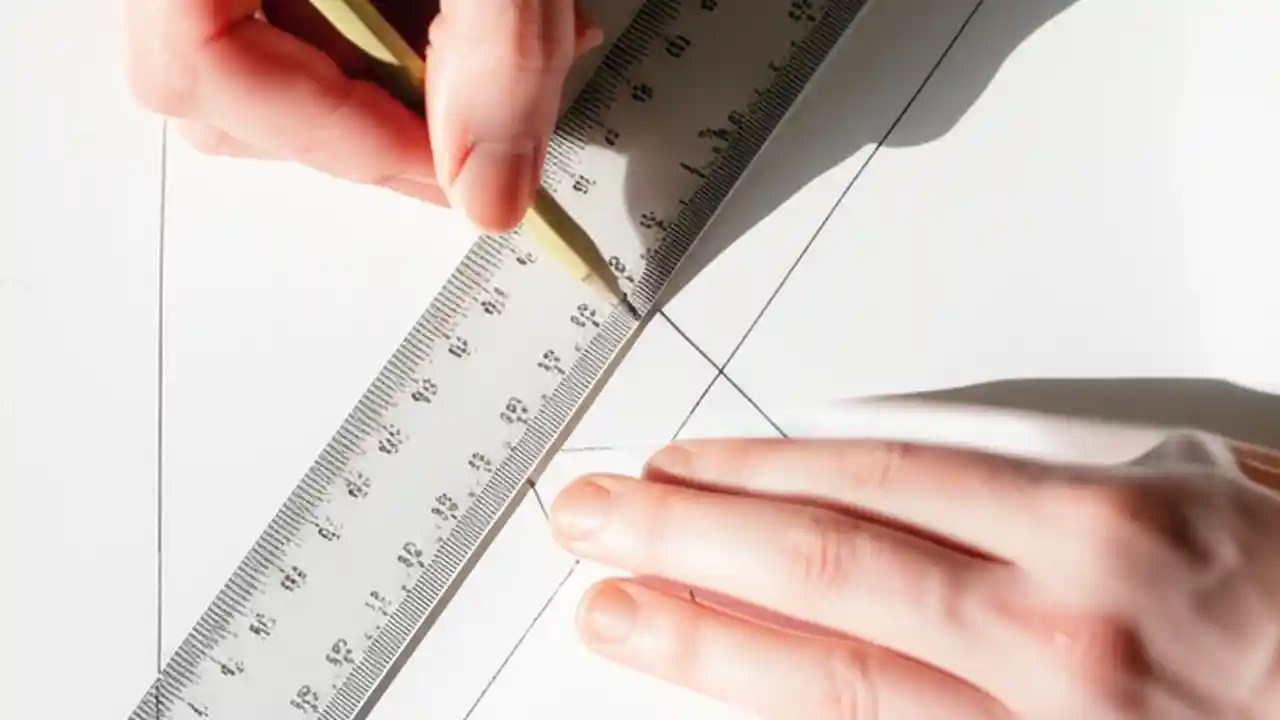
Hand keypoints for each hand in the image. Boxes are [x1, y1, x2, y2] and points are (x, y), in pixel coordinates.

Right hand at [123, 0, 601, 230]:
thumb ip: (499, 53)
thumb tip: (493, 196)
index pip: (200, 62)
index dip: (330, 132)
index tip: (445, 163)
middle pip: (228, 87)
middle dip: (370, 126)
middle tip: (478, 136)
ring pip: (269, 61)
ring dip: (402, 90)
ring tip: (514, 56)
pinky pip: (307, 23)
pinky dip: (407, 41)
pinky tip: (492, 26)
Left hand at [549, 438, 1279, 717]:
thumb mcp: (1199, 484)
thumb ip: (1042, 470)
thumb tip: (892, 469)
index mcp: (1095, 525)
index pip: (873, 474)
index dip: (755, 468)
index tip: (675, 464)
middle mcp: (1054, 627)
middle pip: (823, 564)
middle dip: (687, 536)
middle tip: (591, 518)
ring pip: (831, 678)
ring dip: (703, 640)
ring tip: (611, 612)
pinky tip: (718, 701)